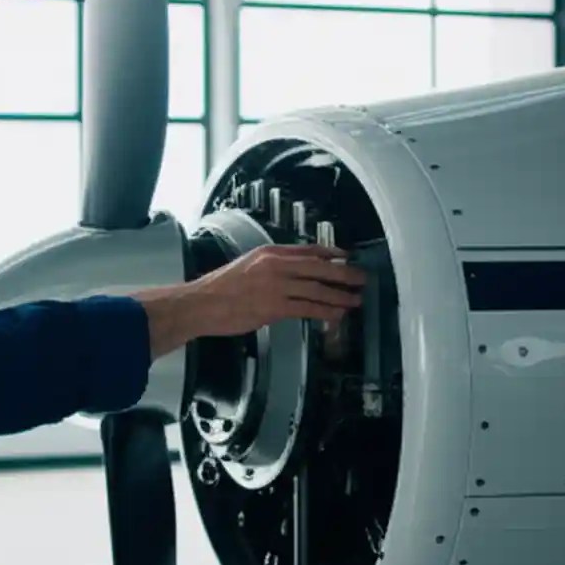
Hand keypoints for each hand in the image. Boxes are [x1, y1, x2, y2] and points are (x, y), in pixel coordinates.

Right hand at [188, 243, 365, 336]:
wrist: (202, 303)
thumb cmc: (220, 288)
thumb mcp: (247, 266)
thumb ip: (271, 267)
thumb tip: (294, 273)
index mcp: (270, 252)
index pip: (308, 250)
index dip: (331, 253)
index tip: (346, 256)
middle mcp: (276, 265)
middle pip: (319, 267)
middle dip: (344, 274)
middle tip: (362, 278)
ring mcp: (276, 286)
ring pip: (317, 289)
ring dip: (340, 295)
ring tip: (356, 300)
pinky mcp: (275, 307)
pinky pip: (307, 308)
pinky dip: (325, 312)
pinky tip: (337, 315)